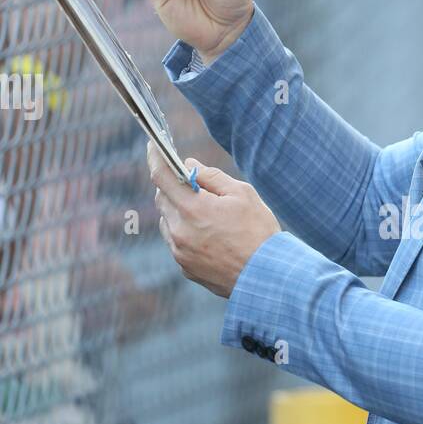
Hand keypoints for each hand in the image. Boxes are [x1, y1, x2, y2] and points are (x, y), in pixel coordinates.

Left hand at [148, 142, 280, 297]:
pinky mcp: (185, 268)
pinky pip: (177, 243)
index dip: (155, 157)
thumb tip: (189, 165)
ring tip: (207, 214)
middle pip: (162, 198)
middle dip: (173, 186)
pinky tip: (210, 236)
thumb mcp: (242, 194)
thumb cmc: (259, 233)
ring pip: (168, 221)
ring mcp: (180, 252)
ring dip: (180, 211)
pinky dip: (186, 233)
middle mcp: (180, 231)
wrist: (268, 277)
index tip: (153, 146)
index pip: (162, 176)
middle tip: (192, 182)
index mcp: (193, 209)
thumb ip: (211, 176)